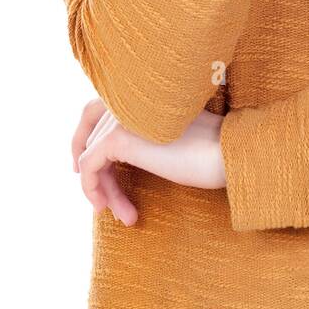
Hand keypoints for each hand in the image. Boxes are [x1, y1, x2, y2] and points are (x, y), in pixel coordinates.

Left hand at [72, 98, 226, 224]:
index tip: (83, 169)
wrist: (227, 154)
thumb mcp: (168, 137)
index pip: (93, 110)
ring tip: (124, 214)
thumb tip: (108, 154)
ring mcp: (121, 116)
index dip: (82, 137)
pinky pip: (88, 165)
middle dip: (99, 175)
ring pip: (90, 155)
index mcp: (139, 94)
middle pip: (92, 137)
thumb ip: (141, 133)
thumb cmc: (208, 151)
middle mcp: (126, 99)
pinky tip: (112, 207)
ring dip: (103, 188)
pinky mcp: (119, 138)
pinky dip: (92, 188)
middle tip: (106, 204)